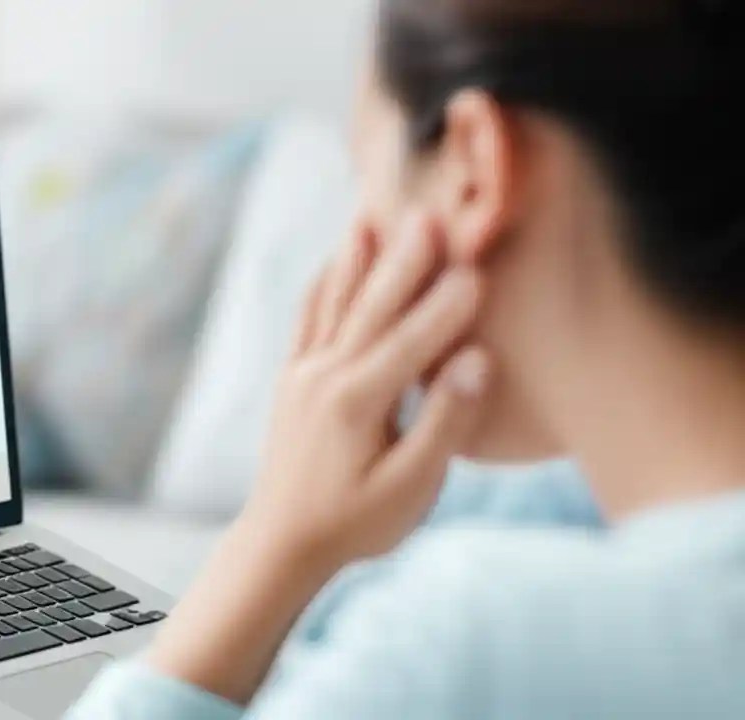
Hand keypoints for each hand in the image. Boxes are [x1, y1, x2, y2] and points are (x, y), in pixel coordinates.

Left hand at [139, 213, 489, 704]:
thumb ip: (441, 423)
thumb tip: (474, 362)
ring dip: (358, 261)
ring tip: (372, 216)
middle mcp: (324, 378)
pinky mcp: (292, 380)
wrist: (281, 542)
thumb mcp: (408, 489)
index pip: (410, 342)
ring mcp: (303, 375)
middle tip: (427, 215)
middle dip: (402, 262)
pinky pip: (307, 320)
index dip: (445, 306)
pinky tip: (333, 262)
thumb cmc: (355, 523)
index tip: (475, 267)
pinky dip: (321, 288)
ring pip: (335, 305)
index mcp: (357, 403)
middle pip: (371, 309)